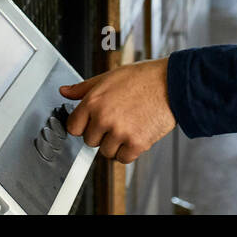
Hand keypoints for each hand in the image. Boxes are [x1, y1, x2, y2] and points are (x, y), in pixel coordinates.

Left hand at [60, 58, 175, 163]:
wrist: (172, 84)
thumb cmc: (142, 78)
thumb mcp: (109, 77)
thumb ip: (84, 88)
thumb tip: (65, 91)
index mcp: (93, 101)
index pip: (73, 127)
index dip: (82, 126)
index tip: (91, 124)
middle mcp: (104, 118)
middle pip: (90, 141)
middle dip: (100, 134)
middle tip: (115, 121)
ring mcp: (120, 132)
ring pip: (106, 152)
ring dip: (115, 144)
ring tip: (127, 126)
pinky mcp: (136, 144)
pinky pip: (123, 159)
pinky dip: (129, 151)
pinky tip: (135, 134)